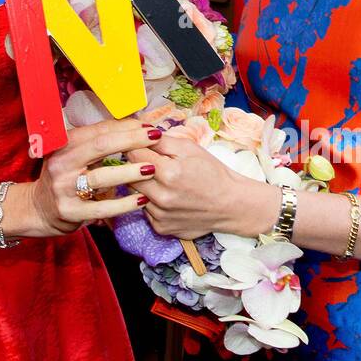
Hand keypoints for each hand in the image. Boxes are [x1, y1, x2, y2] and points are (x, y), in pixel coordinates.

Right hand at [23, 119, 162, 236]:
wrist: (38, 208)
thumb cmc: (64, 176)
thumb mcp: (72, 154)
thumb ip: (96, 143)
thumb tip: (134, 127)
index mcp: (64, 143)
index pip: (99, 130)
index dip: (126, 126)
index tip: (148, 127)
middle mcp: (61, 163)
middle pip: (101, 146)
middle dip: (132, 140)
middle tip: (156, 138)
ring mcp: (64, 188)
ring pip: (101, 177)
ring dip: (130, 172)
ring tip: (151, 169)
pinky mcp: (70, 211)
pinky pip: (102, 207)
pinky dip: (124, 204)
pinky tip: (141, 200)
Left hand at [133, 133, 271, 239]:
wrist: (231, 204)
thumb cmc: (212, 172)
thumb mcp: (190, 148)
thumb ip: (162, 140)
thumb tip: (139, 132)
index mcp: (168, 173)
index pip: (133, 154)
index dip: (135, 147)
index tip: (140, 145)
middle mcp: (161, 197)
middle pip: (129, 175)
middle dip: (136, 166)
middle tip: (150, 162)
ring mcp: (160, 215)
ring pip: (135, 194)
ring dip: (142, 185)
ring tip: (160, 180)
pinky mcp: (161, 228)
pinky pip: (145, 211)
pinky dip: (150, 203)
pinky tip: (166, 197)